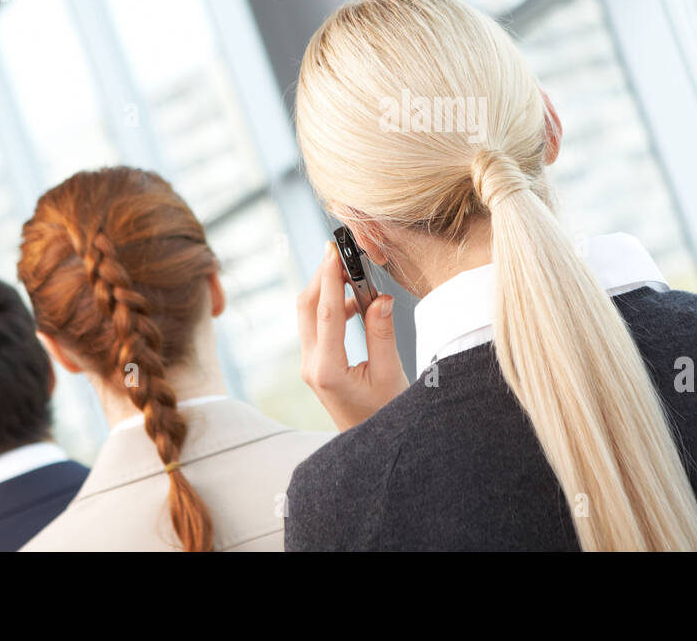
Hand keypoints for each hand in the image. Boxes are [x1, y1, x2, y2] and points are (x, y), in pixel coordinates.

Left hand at [297, 241, 407, 430]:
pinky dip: (330, 306)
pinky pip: (315, 325)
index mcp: (328, 370)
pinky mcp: (313, 365)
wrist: (370, 445)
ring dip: (326, 290)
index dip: (331, 278)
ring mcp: (308, 366)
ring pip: (308, 315)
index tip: (335, 251)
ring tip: (356, 276)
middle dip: (322, 277)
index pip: (327, 314)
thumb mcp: (390, 374)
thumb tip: (379, 296)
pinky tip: (357, 303)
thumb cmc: (385, 414)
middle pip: (307, 308)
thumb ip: (382, 333)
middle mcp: (311, 366)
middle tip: (342, 254)